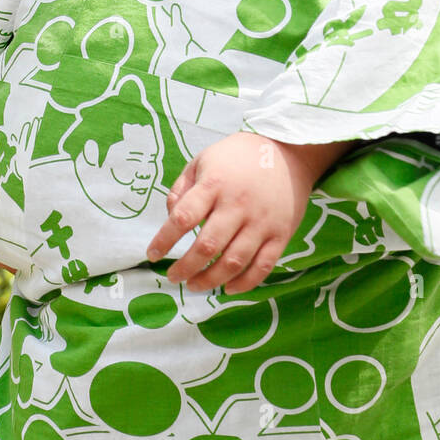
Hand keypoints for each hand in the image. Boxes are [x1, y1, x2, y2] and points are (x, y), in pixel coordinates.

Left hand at [144, 131, 341, 294]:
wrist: (288, 151)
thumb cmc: (238, 157)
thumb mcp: (203, 160)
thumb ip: (182, 188)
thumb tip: (171, 218)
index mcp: (214, 184)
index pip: (183, 217)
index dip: (164, 240)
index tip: (152, 254)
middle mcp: (237, 205)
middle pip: (207, 247)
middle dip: (185, 268)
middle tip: (173, 276)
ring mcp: (261, 222)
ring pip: (233, 262)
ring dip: (210, 280)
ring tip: (194, 284)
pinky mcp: (281, 234)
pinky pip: (263, 267)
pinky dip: (245, 284)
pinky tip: (228, 288)